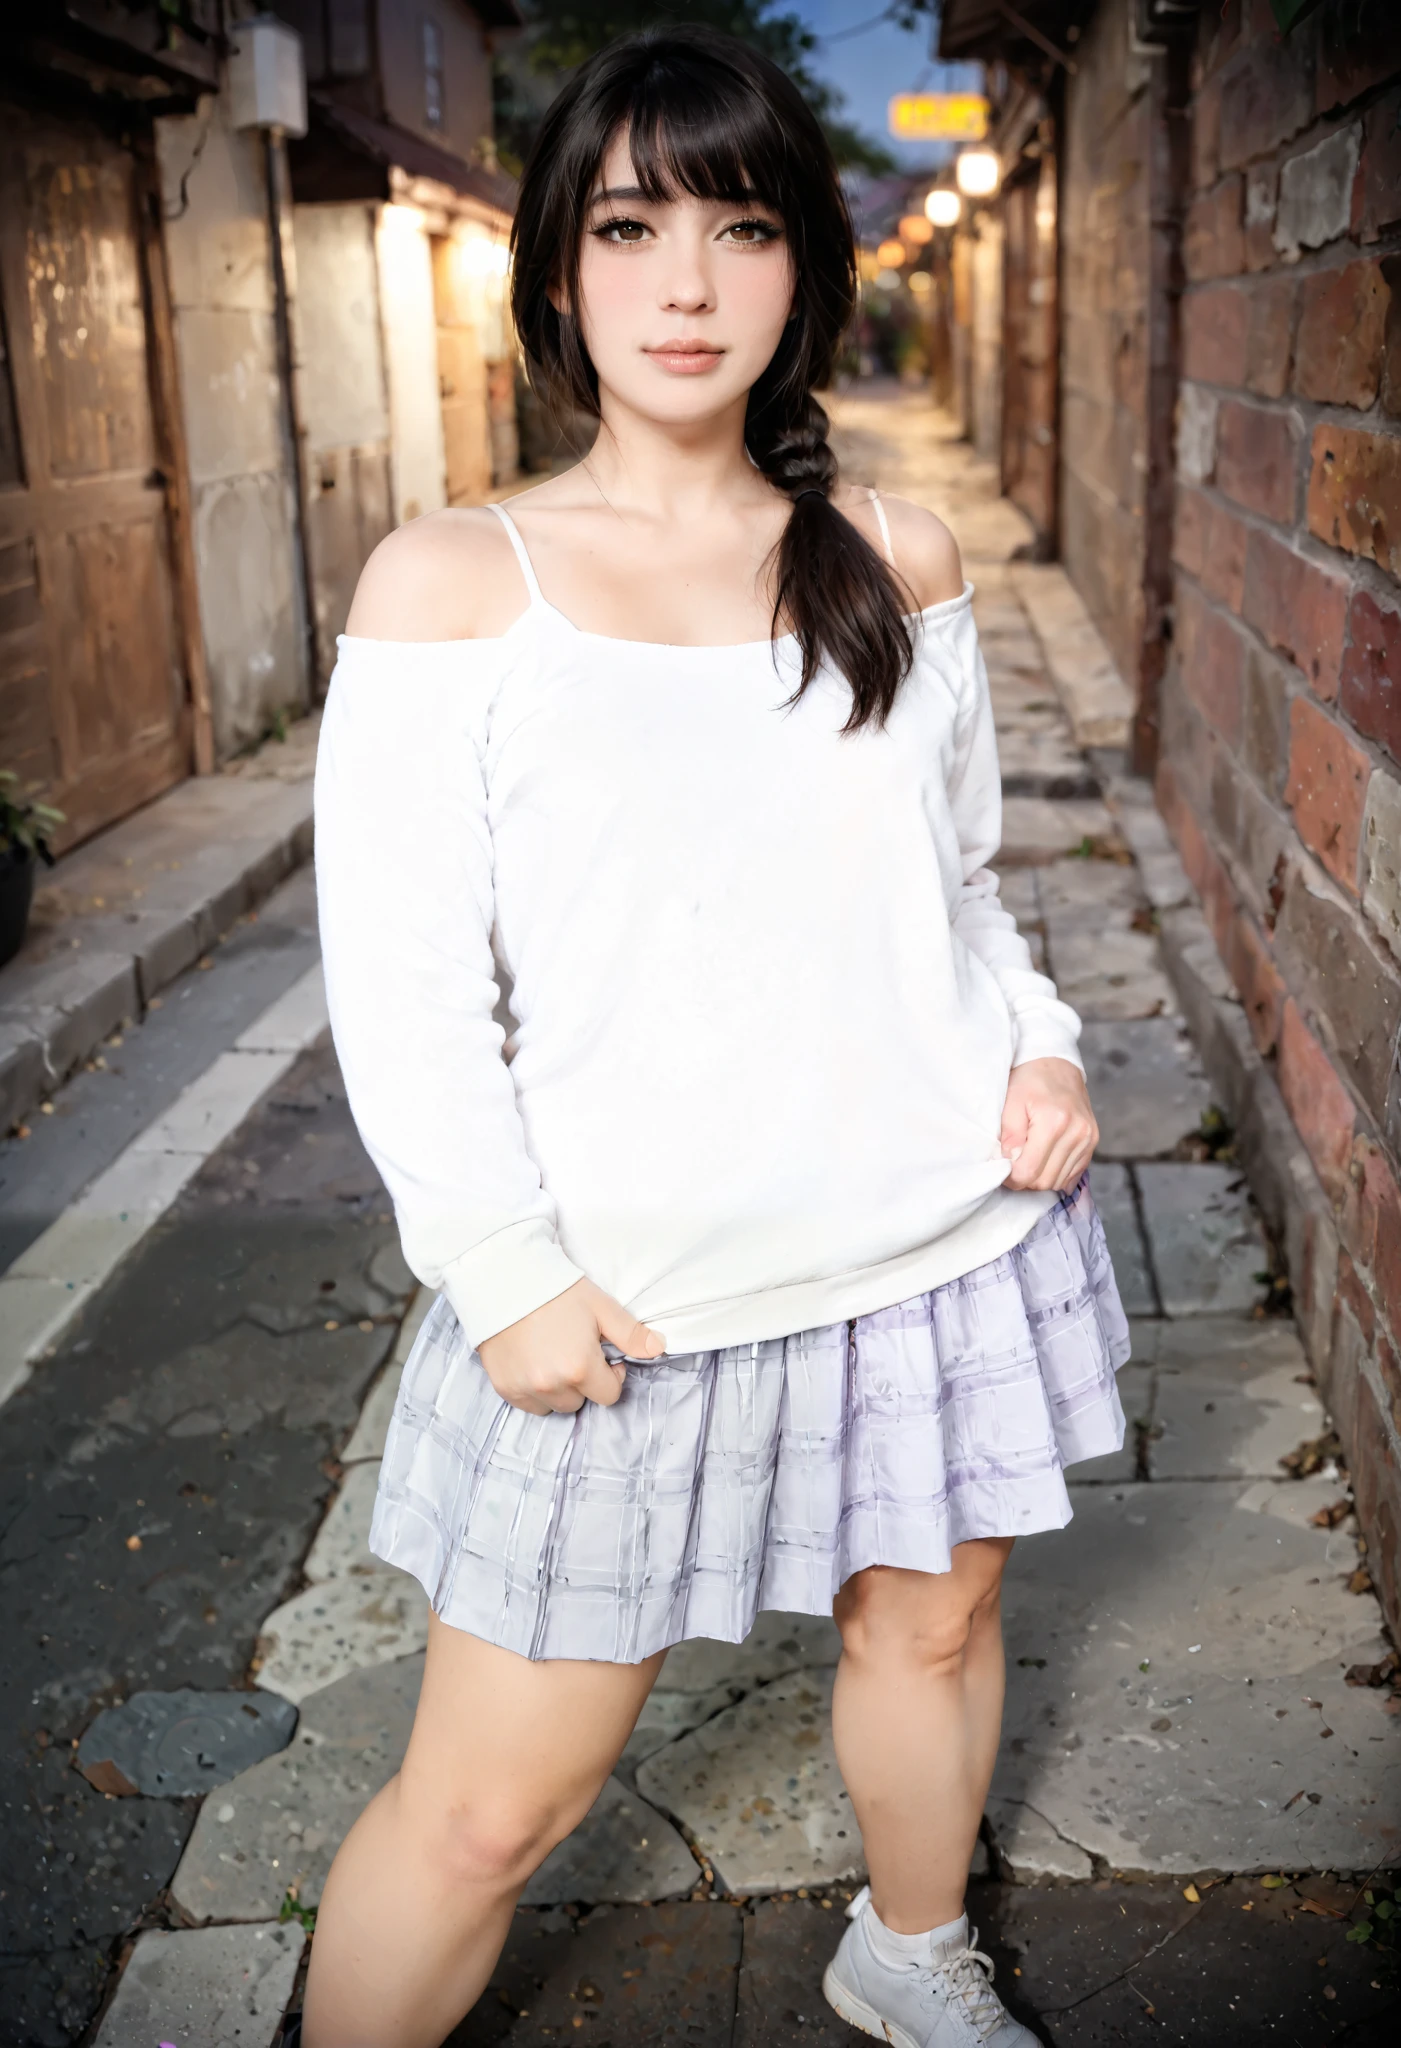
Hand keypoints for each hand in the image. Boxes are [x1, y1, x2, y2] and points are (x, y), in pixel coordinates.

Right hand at [476, 1277, 665, 1415]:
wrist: (505, 1279)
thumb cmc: (556, 1290)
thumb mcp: (600, 1307)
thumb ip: (631, 1333)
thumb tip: (659, 1348)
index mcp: (580, 1368)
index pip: (608, 1396)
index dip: (610, 1375)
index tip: (600, 1354)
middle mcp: (552, 1385)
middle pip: (580, 1403)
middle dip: (583, 1383)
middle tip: (574, 1352)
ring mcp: (525, 1389)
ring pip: (554, 1406)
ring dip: (558, 1391)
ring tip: (552, 1358)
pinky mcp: (504, 1388)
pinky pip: (528, 1405)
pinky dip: (534, 1392)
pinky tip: (533, 1364)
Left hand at [999, 1057, 1098, 1192]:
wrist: (1056, 1064)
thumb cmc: (1029, 1080)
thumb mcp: (1010, 1103)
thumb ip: (1010, 1137)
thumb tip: (1011, 1165)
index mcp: (1054, 1122)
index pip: (1030, 1171)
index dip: (1012, 1178)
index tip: (1003, 1170)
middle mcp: (1076, 1133)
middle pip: (1046, 1181)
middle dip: (1025, 1180)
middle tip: (1012, 1166)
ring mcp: (1088, 1139)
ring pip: (1060, 1181)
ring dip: (1041, 1178)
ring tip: (1028, 1160)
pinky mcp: (1093, 1142)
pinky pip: (1073, 1174)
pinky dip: (1056, 1174)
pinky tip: (1044, 1161)